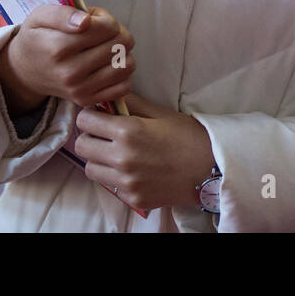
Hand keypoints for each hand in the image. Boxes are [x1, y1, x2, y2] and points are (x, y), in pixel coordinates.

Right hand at [0, 5, 134, 111]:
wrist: (25, 72)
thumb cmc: (37, 38)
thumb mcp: (40, 17)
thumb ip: (63, 13)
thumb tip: (86, 21)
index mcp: (58, 47)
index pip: (106, 28)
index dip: (107, 20)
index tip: (96, 22)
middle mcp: (70, 72)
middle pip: (120, 45)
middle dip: (117, 33)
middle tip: (104, 34)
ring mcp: (79, 89)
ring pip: (126, 65)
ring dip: (123, 53)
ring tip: (108, 49)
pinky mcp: (87, 100)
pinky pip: (124, 87)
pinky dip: (123, 74)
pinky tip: (109, 66)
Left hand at [74, 93, 214, 211]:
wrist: (213, 169)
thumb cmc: (190, 136)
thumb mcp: (161, 113)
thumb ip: (132, 104)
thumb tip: (109, 96)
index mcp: (128, 131)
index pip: (85, 121)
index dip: (90, 115)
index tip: (99, 116)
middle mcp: (121, 158)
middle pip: (81, 146)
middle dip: (90, 136)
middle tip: (105, 134)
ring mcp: (126, 182)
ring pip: (90, 169)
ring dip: (99, 159)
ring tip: (117, 154)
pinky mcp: (132, 199)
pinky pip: (110, 186)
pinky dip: (116, 177)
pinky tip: (134, 170)